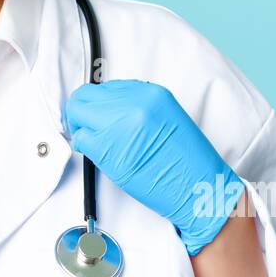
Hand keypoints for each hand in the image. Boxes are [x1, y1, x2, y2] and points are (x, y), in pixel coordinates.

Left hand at [63, 79, 245, 255]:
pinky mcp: (107, 148)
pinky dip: (82, 145)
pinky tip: (94, 153)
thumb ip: (140, 108)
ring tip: (91, 139)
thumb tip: (112, 109)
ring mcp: (119, 123)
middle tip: (86, 125)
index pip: (108, 87)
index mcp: (151, 94)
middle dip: (82, 110)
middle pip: (87, 95)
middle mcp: (134, 103)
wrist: (198, 189)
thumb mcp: (167, 118)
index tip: (99, 114)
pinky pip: (80, 138)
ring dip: (80, 125)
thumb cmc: (186, 163)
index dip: (100, 102)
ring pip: (78, 112)